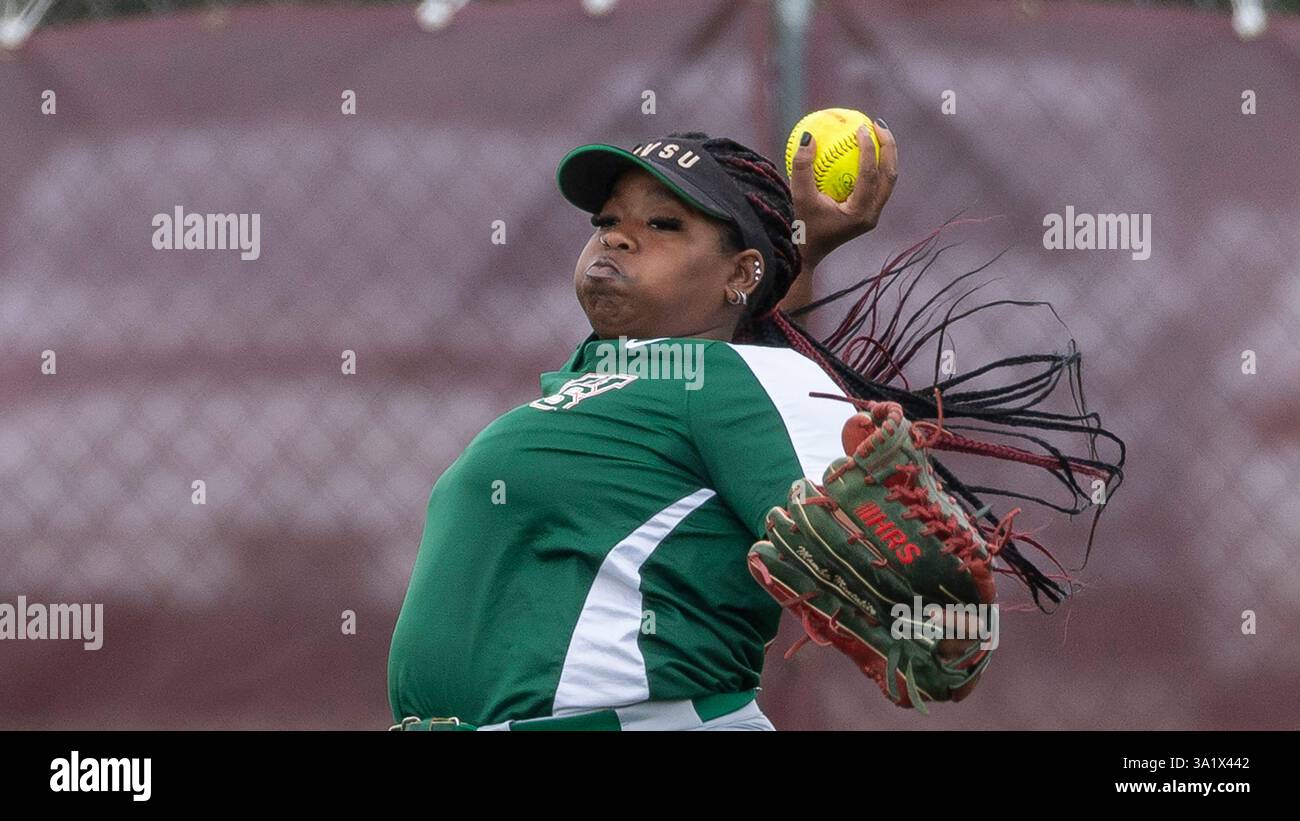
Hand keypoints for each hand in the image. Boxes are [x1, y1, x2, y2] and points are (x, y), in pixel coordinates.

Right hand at [789, 119, 898, 271]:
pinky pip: (876, 183)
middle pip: (890, 175)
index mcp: (859, 213)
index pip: (871, 175)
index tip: (861, 127)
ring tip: (875, 131)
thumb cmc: (800, 226)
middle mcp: (871, 215)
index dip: (869, 148)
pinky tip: (860, 148)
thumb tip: (807, 136)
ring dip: (885, 154)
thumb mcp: (797, 197)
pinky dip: (872, 164)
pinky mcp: (868, 212)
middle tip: (877, 123)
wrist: (805, 254)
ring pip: (888, 179)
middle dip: (888, 146)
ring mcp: (872, 214)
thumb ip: (802, 167)